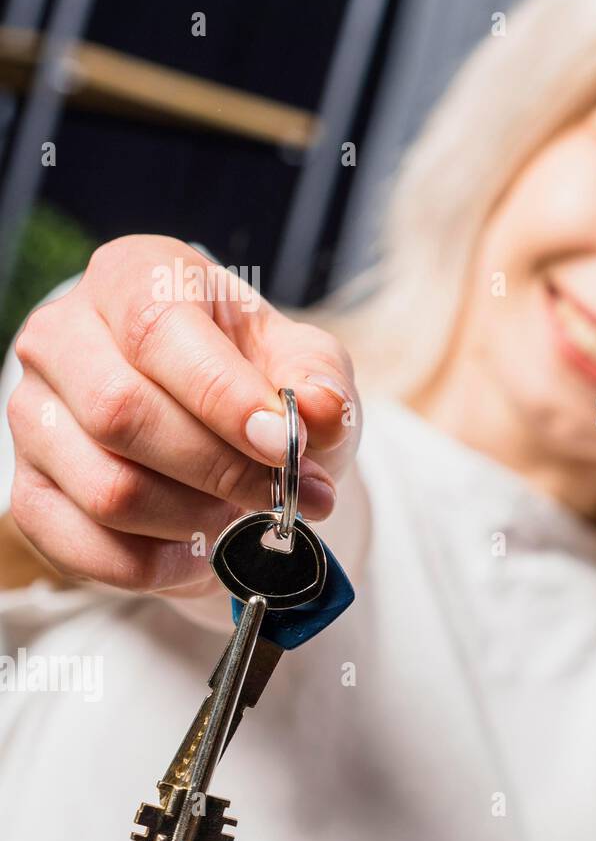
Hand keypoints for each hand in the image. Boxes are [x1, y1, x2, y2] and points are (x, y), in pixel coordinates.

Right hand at [6, 234, 359, 596]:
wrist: (223, 432)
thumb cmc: (260, 380)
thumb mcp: (306, 364)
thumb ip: (320, 380)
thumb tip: (321, 408)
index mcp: (132, 276)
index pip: (156, 329)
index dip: (223, 395)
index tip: (286, 446)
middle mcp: (62, 336)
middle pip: (121, 412)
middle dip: (220, 469)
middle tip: (286, 495)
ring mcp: (33, 416)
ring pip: (109, 488)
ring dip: (197, 518)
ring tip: (245, 514)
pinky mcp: (29, 491)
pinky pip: (88, 546)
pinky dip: (162, 564)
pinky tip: (203, 547)